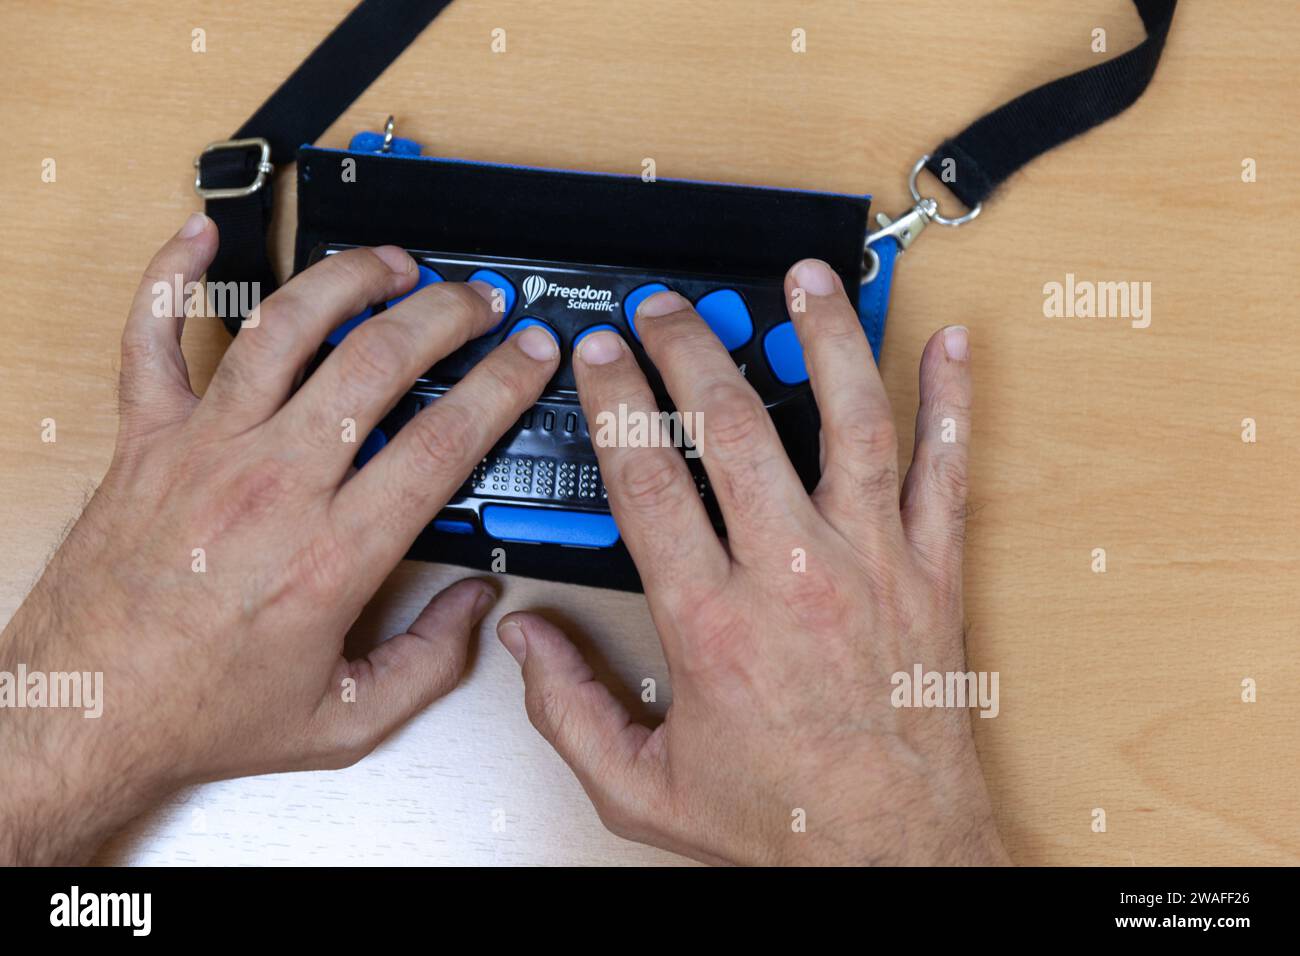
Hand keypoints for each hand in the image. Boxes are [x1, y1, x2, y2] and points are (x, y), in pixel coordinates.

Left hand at [0, 214, 560, 863]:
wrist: (84, 714)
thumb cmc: (202, 713)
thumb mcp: (347, 719)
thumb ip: (431, 661)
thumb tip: (477, 603)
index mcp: (332, 553)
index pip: (442, 442)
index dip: (502, 386)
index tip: (530, 355)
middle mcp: (272, 484)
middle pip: (378, 362)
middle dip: (446, 315)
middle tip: (479, 300)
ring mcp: (204, 449)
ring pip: (285, 328)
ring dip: (348, 279)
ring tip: (392, 263)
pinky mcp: (146, 439)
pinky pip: (150, 336)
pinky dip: (172, 275)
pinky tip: (202, 234)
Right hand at [497, 258, 1006, 864]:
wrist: (896, 853)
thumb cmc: (785, 820)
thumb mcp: (642, 787)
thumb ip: (569, 710)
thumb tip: (525, 641)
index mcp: (713, 622)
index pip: (648, 480)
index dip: (616, 403)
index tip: (602, 358)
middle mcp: (795, 576)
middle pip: (733, 428)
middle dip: (689, 351)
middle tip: (667, 310)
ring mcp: (873, 564)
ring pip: (849, 422)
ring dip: (824, 338)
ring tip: (806, 280)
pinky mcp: (933, 572)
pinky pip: (948, 469)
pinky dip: (951, 401)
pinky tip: (950, 346)